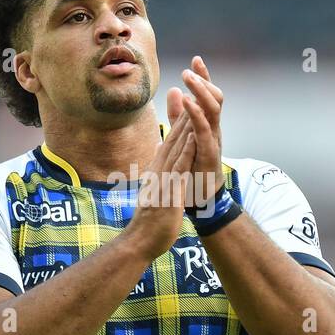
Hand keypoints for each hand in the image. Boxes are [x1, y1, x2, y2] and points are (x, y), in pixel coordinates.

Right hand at [123, 105, 196, 260]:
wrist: (139, 241)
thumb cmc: (148, 223)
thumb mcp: (154, 195)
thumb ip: (158, 180)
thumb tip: (159, 171)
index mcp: (157, 171)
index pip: (170, 143)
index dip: (179, 123)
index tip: (187, 105)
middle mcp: (158, 170)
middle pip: (173, 138)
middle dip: (183, 115)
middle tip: (192, 93)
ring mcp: (163, 179)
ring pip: (176, 147)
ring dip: (186, 126)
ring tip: (195, 105)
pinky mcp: (168, 190)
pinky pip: (179, 166)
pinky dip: (187, 150)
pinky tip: (193, 136)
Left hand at [178, 55, 223, 206]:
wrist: (200, 201)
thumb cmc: (192, 169)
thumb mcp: (184, 136)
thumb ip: (179, 115)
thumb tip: (174, 90)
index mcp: (207, 125)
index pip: (208, 96)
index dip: (204, 78)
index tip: (195, 59)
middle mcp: (214, 130)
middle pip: (215, 98)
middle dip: (204, 81)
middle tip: (191, 67)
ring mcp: (213, 141)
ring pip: (213, 110)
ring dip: (201, 92)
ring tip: (189, 78)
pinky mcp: (209, 154)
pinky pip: (204, 130)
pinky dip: (196, 114)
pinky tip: (186, 102)